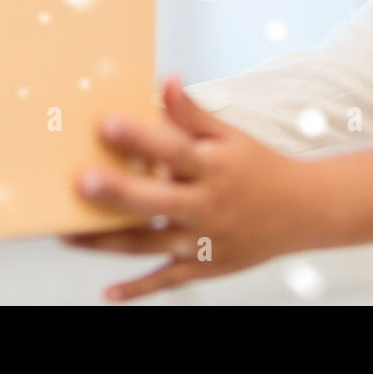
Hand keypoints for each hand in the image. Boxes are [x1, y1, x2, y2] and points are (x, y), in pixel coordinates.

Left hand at [64, 76, 319, 301]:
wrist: (305, 211)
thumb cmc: (261, 168)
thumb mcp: (232, 136)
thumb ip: (193, 114)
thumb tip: (166, 81)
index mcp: (214, 167)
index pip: (173, 150)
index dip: (140, 136)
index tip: (106, 123)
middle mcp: (207, 205)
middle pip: (155, 201)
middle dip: (117, 193)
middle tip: (81, 182)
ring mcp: (204, 240)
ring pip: (148, 244)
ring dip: (107, 242)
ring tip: (67, 234)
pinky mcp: (205, 266)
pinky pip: (166, 280)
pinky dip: (138, 289)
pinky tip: (108, 291)